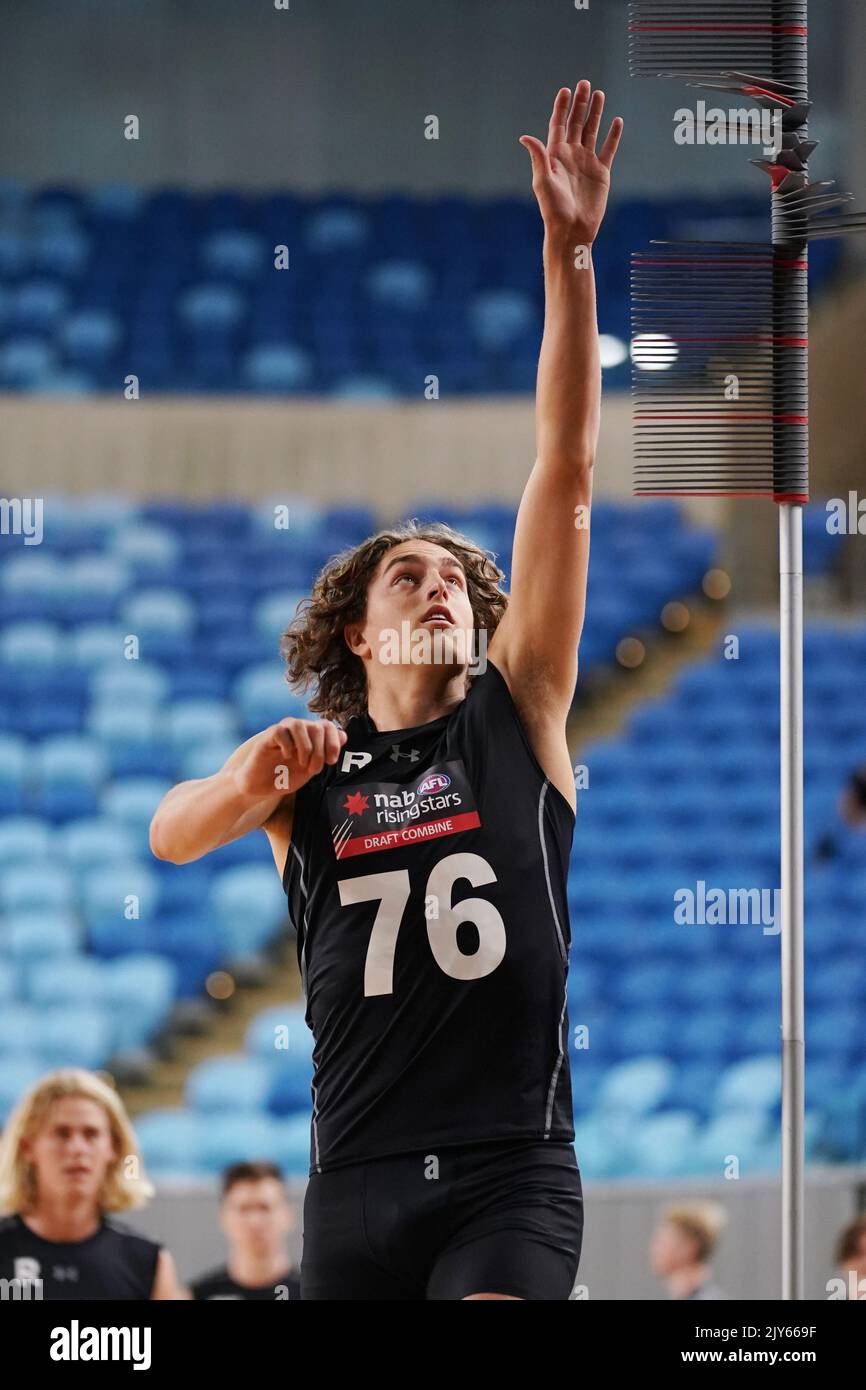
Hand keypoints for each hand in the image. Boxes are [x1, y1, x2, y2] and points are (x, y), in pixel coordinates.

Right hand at [231, 717, 346, 799]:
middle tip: (313, 769)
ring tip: (301, 763)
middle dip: (320, 752)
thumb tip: (344, 736)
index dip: (333, 742)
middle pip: (317, 727)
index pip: (328, 726)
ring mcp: (282, 731)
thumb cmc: (285, 776)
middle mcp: (298, 730)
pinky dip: (287, 745)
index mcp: (310, 736)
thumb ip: (326, 753)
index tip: (331, 761)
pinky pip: (281, 731)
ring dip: (305, 747)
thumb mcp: (311, 768)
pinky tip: (286, 756)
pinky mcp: (267, 737)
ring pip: (299, 724)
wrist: (261, 787)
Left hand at [520, 82, 622, 245]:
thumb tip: (525, 137)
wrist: (572, 230)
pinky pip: (608, 149)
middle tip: (585, 83)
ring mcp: (587, 162)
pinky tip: (616, 121)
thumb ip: (538, 157)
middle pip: (576, 123)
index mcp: (555, 156)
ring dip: (595, 113)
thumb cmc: (554, 210)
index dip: (561, 108)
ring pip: (592, 131)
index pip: (558, 125)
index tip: (565, 90)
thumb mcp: (543, 182)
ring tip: (599, 94)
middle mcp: (571, 156)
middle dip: (580, 103)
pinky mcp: (601, 172)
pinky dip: (613, 135)